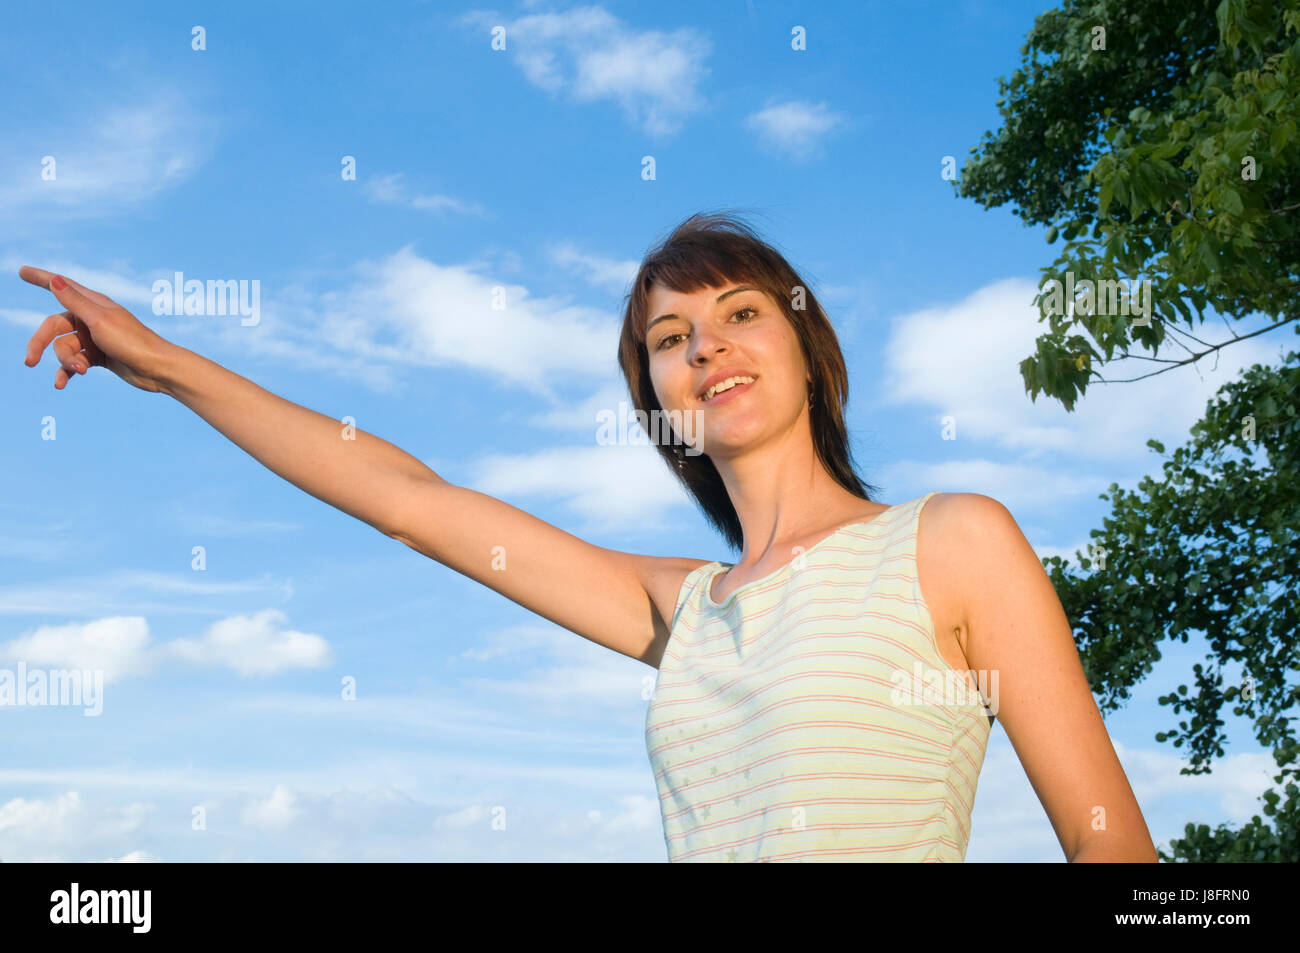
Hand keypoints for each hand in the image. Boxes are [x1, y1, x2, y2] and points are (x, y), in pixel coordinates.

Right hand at [19, 266, 177, 393]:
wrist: (158, 370)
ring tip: (81, 370)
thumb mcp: (100, 320)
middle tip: (29, 361)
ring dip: (67, 361)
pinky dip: (68, 372)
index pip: (60, 286)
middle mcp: (91, 318)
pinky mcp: (98, 357)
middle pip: (53, 327)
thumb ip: (74, 301)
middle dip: (41, 343)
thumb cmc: (132, 342)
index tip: (20, 270)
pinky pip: (74, 363)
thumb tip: (55, 279)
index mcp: (92, 303)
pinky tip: (61, 384)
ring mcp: (94, 338)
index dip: (40, 278)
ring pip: (64, 348)